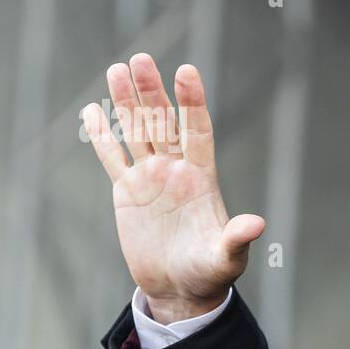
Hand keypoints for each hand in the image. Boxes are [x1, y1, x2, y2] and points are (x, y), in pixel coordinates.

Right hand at [82, 53, 264, 323]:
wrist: (180, 289)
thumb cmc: (209, 273)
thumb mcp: (226, 258)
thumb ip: (237, 239)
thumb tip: (257, 224)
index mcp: (202, 178)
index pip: (198, 130)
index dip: (192, 101)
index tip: (186, 70)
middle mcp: (176, 170)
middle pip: (164, 122)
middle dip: (153, 91)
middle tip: (141, 59)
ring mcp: (151, 178)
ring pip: (137, 131)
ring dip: (127, 102)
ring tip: (117, 68)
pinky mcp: (128, 192)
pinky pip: (113, 158)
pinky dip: (101, 137)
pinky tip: (92, 111)